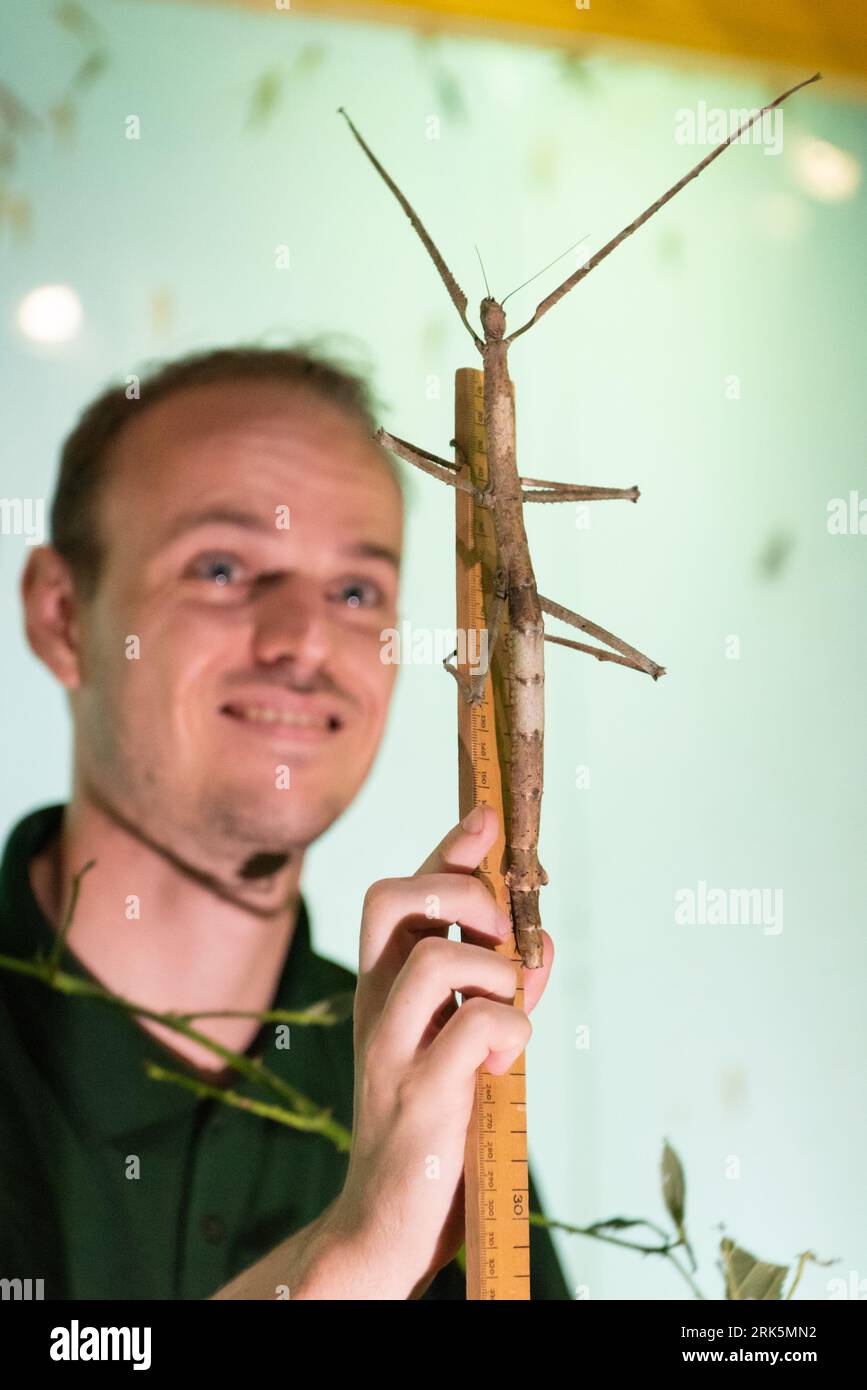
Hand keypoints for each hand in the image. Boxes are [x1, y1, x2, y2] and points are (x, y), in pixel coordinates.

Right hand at [324, 804, 553, 1297]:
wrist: (388, 1222)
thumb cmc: (435, 1126)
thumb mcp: (464, 1044)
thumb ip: (497, 990)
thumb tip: (540, 940)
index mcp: (385, 987)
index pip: (404, 891)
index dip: (449, 847)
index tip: (488, 819)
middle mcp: (378, 1004)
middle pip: (391, 896)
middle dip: (460, 889)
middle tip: (499, 935)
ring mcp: (393, 1047)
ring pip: (437, 955)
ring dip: (496, 972)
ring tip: (508, 1011)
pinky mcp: (422, 1093)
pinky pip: (479, 1027)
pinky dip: (511, 1031)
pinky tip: (506, 1063)